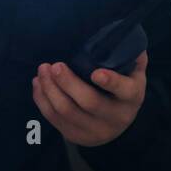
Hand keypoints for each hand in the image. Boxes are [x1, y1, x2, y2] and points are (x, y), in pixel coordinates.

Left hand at [31, 51, 147, 146]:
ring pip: (67, 111)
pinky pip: (54, 119)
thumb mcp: (132, 72)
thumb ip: (131, 55)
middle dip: (68, 83)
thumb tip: (125, 34)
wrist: (117, 120)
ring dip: (50, 89)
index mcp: (132, 97)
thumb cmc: (122, 87)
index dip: (111, 82)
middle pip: (89, 102)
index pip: (124, 90)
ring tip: (42, 71)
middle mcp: (116, 118)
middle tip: (55, 66)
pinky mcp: (76, 136)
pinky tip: (38, 84)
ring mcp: (95, 131)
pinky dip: (42, 100)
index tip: (96, 73)